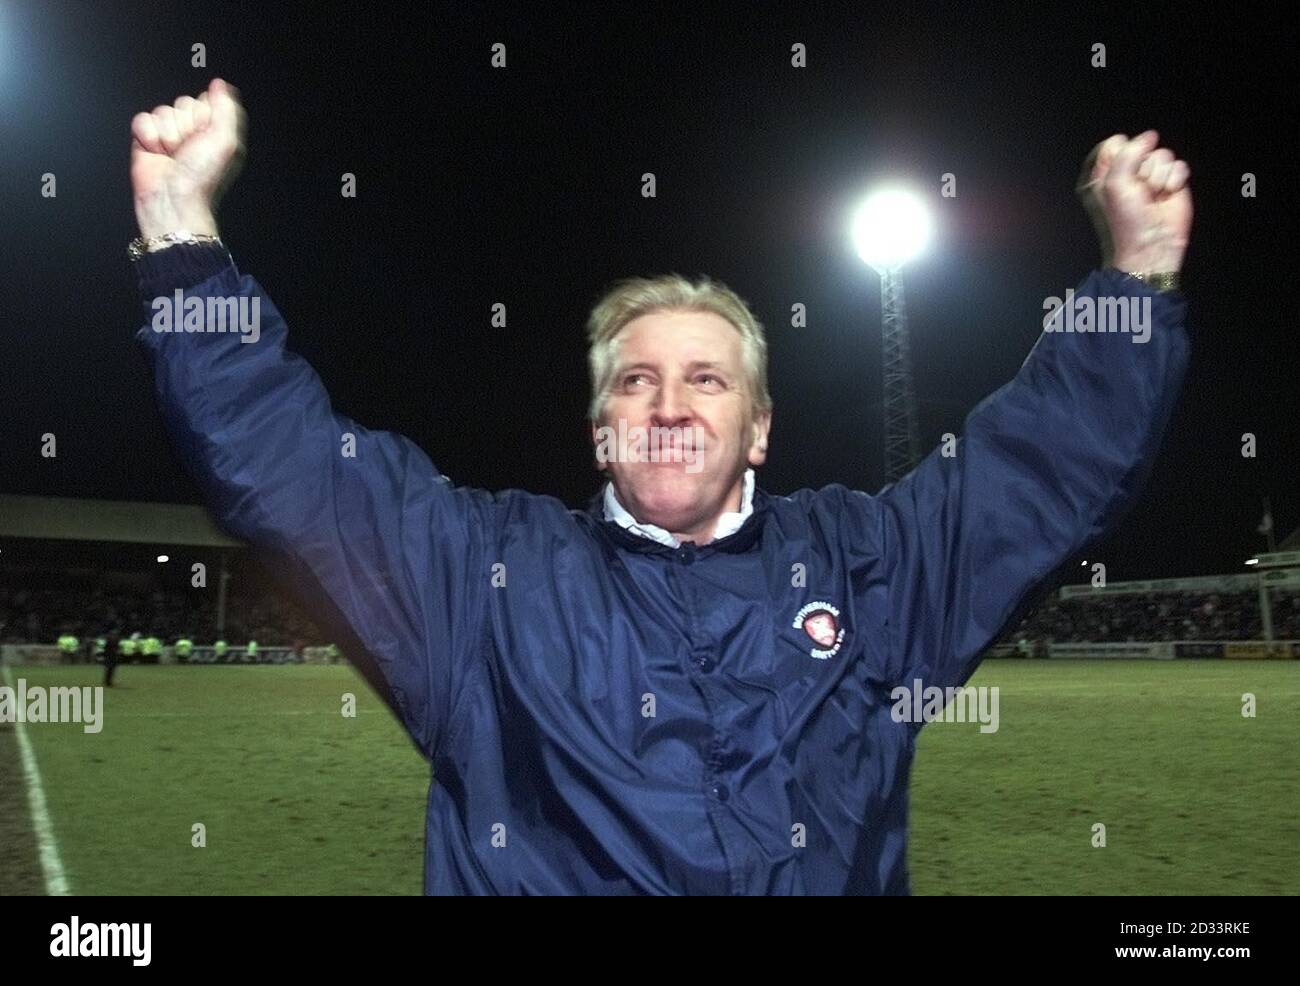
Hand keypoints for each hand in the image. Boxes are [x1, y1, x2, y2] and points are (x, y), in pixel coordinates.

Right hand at [130, 78, 246, 239]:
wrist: (172, 198)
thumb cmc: (201, 178)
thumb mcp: (225, 140)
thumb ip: (225, 108)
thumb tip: (219, 85)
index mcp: (214, 131)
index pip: (203, 101)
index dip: (202, 116)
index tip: (205, 136)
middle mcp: (191, 132)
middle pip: (181, 103)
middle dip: (184, 126)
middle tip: (188, 149)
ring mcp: (168, 135)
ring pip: (162, 111)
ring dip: (167, 134)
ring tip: (173, 154)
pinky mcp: (146, 139)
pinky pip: (142, 119)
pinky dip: (148, 135)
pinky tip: (156, 152)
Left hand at [1076, 131, 1191, 273]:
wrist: (1153, 245)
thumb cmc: (1128, 221)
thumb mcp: (1115, 184)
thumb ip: (1127, 154)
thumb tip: (1148, 136)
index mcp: (1108, 174)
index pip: (1116, 144)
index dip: (1124, 154)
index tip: (1124, 174)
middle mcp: (1130, 173)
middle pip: (1143, 147)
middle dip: (1144, 169)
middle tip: (1140, 192)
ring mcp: (1153, 177)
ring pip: (1163, 155)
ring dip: (1159, 177)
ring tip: (1153, 197)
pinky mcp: (1173, 182)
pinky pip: (1179, 165)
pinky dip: (1175, 180)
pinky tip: (1168, 195)